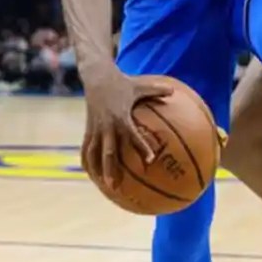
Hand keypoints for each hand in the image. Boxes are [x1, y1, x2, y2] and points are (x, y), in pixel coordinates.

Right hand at [82, 70, 172, 189]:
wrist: (96, 76)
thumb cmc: (121, 81)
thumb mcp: (139, 85)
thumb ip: (156, 90)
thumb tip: (174, 92)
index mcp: (121, 117)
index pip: (132, 136)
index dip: (141, 147)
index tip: (151, 160)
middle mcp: (107, 126)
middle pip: (108, 152)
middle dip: (111, 169)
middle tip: (116, 185)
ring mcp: (96, 128)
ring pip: (95, 153)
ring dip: (98, 170)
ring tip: (103, 186)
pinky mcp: (88, 128)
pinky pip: (87, 147)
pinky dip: (87, 160)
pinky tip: (91, 174)